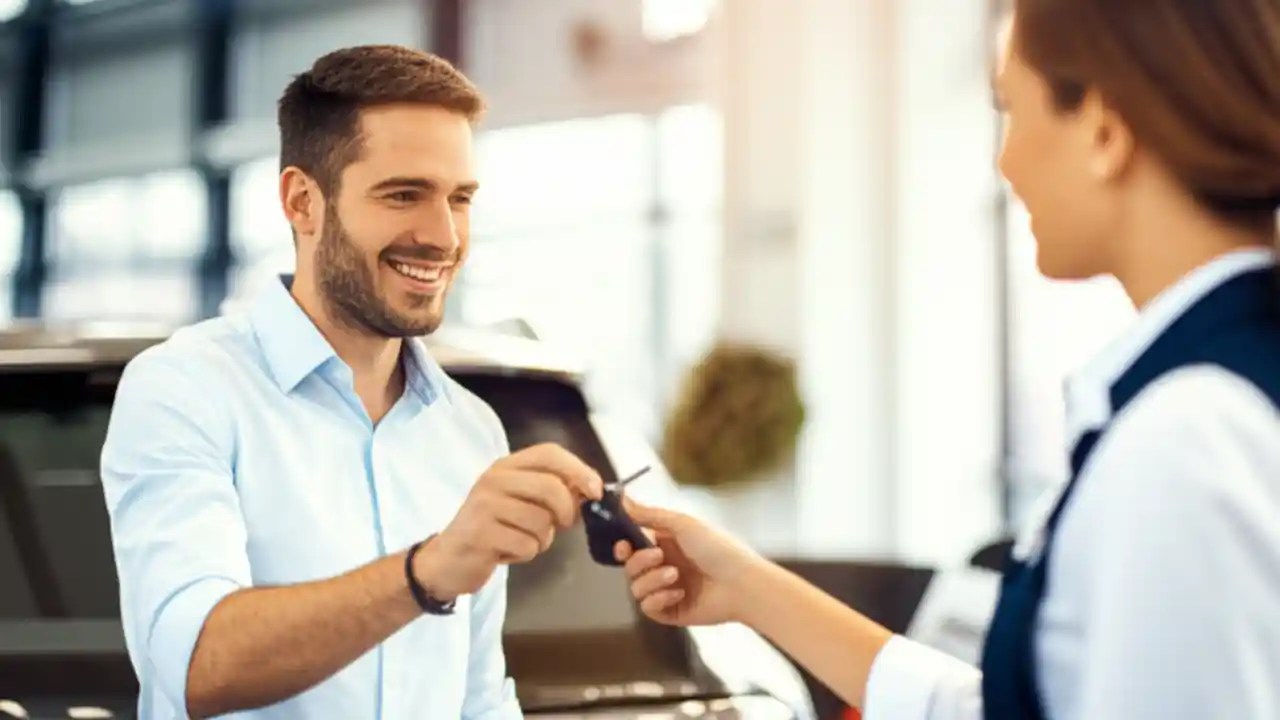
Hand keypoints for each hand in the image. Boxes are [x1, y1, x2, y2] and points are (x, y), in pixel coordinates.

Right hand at [417, 443, 603, 599]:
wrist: (448, 559)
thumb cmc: (492, 529)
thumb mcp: (519, 501)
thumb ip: (550, 491)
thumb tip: (589, 490)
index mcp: (506, 466)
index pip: (549, 453)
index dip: (578, 469)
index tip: (595, 491)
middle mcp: (494, 479)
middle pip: (551, 488)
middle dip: (566, 512)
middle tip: (563, 526)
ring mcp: (485, 505)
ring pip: (542, 522)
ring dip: (543, 539)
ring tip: (521, 539)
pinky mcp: (481, 533)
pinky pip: (527, 545)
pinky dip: (525, 554)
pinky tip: (506, 551)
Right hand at [614, 500, 763, 626]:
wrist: (742, 583)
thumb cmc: (719, 549)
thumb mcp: (683, 524)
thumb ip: (650, 514)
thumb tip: (623, 500)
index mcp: (666, 543)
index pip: (632, 545)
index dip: (623, 546)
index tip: (623, 545)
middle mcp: (664, 566)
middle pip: (630, 567)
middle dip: (639, 561)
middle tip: (658, 556)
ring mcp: (667, 590)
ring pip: (636, 588)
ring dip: (652, 580)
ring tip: (675, 575)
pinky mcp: (671, 611)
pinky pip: (648, 608)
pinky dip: (659, 599)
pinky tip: (679, 593)